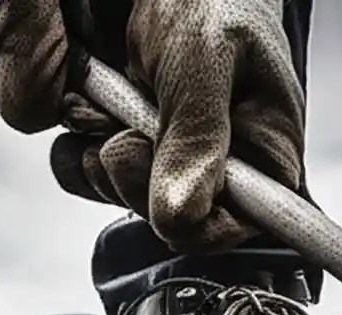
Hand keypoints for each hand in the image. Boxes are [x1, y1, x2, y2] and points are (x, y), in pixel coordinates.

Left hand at [53, 0, 307, 252]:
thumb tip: (183, 216)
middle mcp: (220, 167)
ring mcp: (170, 159)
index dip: (190, 221)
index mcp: (264, 154)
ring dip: (100, 158)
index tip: (156, 173)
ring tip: (103, 105)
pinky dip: (76, 150)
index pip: (236, 228)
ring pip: (126, 198)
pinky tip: (83, 113)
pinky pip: (92, 177)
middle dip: (134, 177)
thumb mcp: (205, 58)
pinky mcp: (129, 146)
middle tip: (123, 130)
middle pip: (171, 221)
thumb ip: (197, 137)